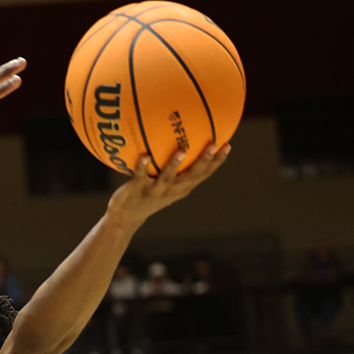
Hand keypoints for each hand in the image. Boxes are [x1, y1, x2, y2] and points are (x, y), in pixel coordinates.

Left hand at [107, 144, 230, 228]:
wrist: (126, 216)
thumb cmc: (148, 192)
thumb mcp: (164, 182)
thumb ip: (173, 166)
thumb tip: (180, 138)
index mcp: (181, 188)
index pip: (203, 174)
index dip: (216, 161)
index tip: (227, 145)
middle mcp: (172, 190)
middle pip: (192, 176)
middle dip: (204, 161)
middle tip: (214, 144)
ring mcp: (155, 191)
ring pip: (167, 178)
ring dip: (174, 164)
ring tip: (182, 150)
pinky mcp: (137, 190)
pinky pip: (140, 177)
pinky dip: (142, 167)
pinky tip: (144, 155)